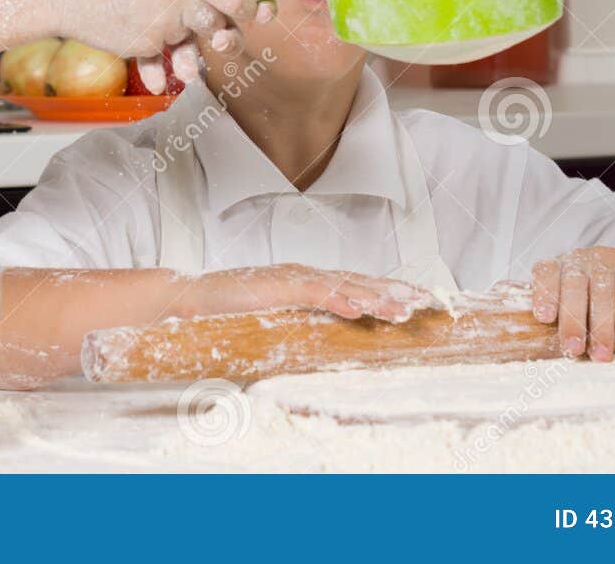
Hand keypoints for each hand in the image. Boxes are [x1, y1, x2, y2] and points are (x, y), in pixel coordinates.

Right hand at [186, 263, 440, 323]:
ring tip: (401, 308)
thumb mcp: (272, 318)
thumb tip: (323, 339)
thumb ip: (298, 322)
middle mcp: (303, 275)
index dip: (384, 290)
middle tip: (425, 299)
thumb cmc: (227, 311)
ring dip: (373, 296)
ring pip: (342, 285)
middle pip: (356, 281)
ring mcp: (291, 278)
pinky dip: (336, 298)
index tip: (414, 298)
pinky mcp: (275, 286)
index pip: (352, 285)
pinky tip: (356, 308)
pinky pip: (312, 292)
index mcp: (305, 282)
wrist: (189, 299)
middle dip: (392, 290)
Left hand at [532, 246, 614, 361]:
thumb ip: (560, 317)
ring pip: (602, 292)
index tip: (544, 318)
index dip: (544, 294)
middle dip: (573, 320)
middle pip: (574, 287)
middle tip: (574, 349)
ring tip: (601, 354)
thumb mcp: (571, 297)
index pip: (545, 274)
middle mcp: (578, 260)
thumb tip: (548, 351)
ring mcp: (605, 259)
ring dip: (601, 326)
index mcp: (557, 267)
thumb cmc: (591, 290)